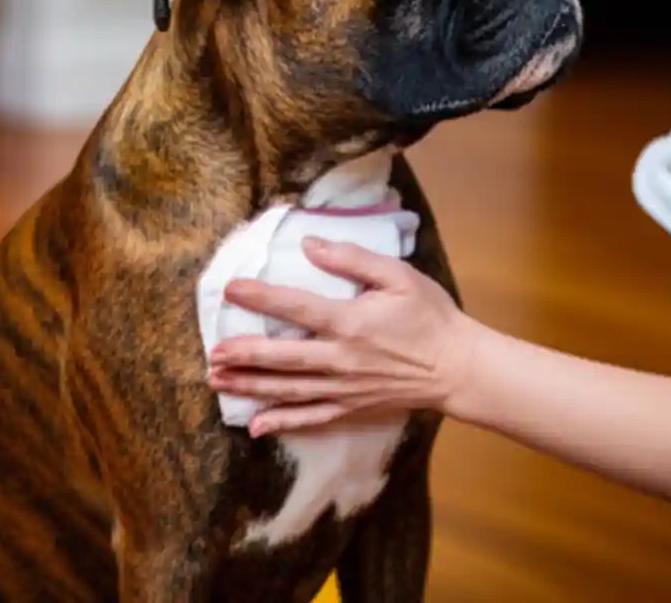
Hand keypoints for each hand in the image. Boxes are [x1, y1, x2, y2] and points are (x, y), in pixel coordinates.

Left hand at [207, 238, 481, 437]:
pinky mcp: (351, 408)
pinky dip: (282, 423)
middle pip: (283, 358)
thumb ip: (353, 259)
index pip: (296, 306)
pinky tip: (256, 426)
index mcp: (351, 322)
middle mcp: (341, 359)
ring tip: (217, 381)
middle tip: (213, 353)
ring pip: (289, 390)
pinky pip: (311, 418)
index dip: (261, 297)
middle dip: (244, 355)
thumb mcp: (398, 277)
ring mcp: (344, 389)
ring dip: (251, 387)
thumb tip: (311, 245)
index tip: (231, 289)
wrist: (458, 368)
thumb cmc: (430, 317)